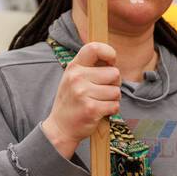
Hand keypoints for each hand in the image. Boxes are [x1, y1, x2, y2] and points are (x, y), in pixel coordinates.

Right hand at [40, 41, 119, 158]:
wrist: (60, 128)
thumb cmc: (71, 101)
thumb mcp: (72, 79)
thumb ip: (88, 68)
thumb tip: (111, 59)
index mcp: (74, 67)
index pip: (94, 48)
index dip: (109, 52)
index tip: (111, 62)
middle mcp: (77, 78)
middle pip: (114, 73)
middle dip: (114, 84)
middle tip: (102, 91)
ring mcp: (83, 93)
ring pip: (116, 91)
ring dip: (112, 99)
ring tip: (98, 102)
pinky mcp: (91, 109)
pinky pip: (115, 105)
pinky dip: (111, 110)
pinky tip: (99, 112)